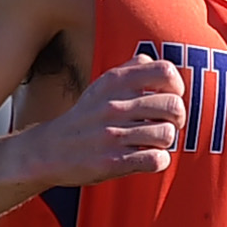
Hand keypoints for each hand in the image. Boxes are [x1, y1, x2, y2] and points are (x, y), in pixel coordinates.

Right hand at [29, 53, 187, 187]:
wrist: (49, 150)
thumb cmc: (86, 117)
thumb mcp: (102, 86)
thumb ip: (132, 70)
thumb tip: (160, 65)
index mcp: (114, 82)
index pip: (165, 72)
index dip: (177, 87)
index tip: (170, 98)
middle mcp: (113, 105)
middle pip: (173, 106)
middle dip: (178, 119)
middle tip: (168, 125)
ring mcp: (112, 134)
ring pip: (167, 134)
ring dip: (166, 142)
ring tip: (153, 143)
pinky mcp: (112, 161)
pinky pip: (157, 160)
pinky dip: (159, 161)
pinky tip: (148, 158)